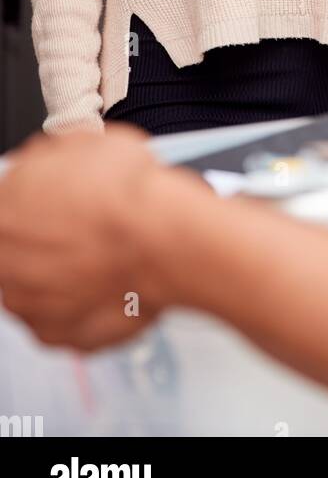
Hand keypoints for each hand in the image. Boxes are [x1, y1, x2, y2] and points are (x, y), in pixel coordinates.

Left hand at [0, 124, 178, 350]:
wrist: (162, 239)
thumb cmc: (128, 194)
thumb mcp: (84, 141)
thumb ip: (49, 158)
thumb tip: (49, 160)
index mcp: (4, 211)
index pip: (13, 205)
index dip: (46, 201)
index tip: (67, 201)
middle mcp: (5, 262)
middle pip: (20, 250)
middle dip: (52, 241)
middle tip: (91, 230)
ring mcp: (28, 303)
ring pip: (39, 286)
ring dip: (65, 275)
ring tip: (106, 258)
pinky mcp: (56, 335)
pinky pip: (66, 318)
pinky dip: (86, 304)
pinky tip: (112, 284)